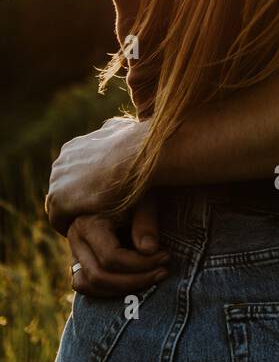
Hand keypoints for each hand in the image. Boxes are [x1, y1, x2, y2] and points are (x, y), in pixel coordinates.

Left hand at [46, 116, 148, 234]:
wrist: (137, 154)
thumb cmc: (137, 144)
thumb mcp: (123, 129)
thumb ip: (113, 131)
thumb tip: (113, 127)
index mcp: (74, 147)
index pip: (72, 174)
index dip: (85, 189)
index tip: (101, 200)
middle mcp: (62, 161)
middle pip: (64, 189)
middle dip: (78, 201)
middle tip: (97, 216)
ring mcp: (58, 181)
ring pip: (60, 205)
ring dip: (74, 215)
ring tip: (94, 228)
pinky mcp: (59, 200)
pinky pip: (59, 220)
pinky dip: (72, 227)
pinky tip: (90, 233)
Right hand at [68, 195, 170, 297]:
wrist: (119, 188)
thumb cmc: (136, 193)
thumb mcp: (144, 200)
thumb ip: (146, 222)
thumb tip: (149, 250)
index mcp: (88, 222)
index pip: (110, 257)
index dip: (141, 263)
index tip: (166, 257)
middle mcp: (75, 238)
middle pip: (98, 276)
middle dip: (134, 280)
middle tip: (162, 272)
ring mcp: (73, 250)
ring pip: (88, 285)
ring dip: (121, 290)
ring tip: (151, 280)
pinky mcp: (78, 260)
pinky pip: (85, 286)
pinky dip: (108, 291)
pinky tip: (136, 283)